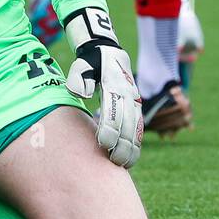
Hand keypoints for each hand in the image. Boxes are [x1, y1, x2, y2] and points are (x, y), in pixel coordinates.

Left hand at [63, 7, 142, 167]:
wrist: (108, 53)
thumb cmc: (91, 62)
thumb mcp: (82, 64)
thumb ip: (80, 77)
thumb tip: (80, 93)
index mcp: (115, 84)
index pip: (114, 109)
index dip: (110, 127)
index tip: (103, 143)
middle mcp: (128, 94)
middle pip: (129, 122)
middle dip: (123, 143)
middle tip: (115, 161)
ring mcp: (134, 101)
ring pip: (137, 127)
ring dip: (133, 147)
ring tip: (125, 165)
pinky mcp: (135, 107)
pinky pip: (139, 127)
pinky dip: (137, 143)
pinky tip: (131, 158)